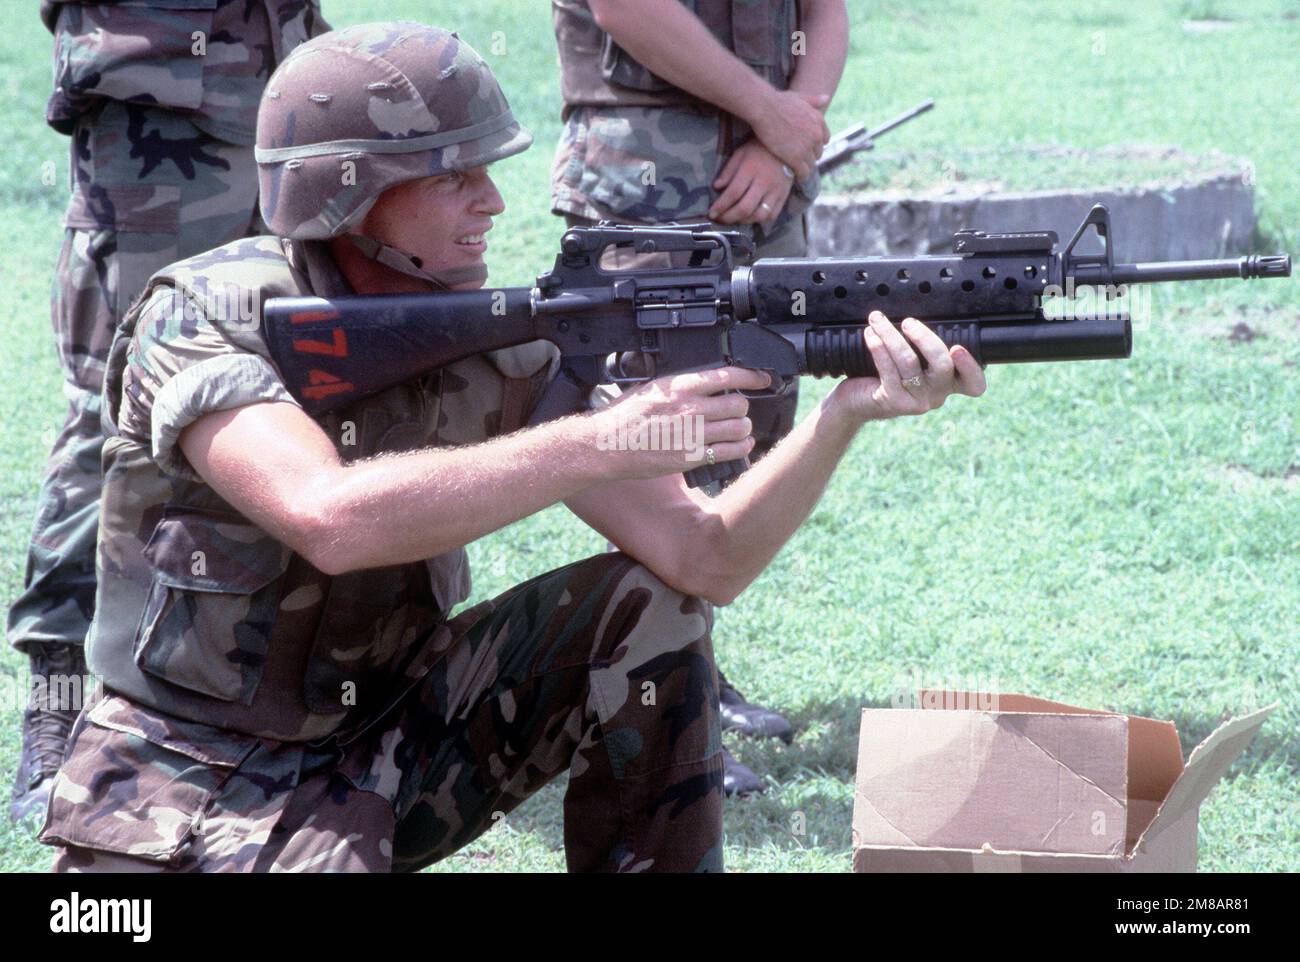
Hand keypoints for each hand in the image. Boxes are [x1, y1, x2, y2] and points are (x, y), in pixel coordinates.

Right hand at [588, 367, 771, 480]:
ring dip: (743, 428)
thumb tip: (704, 383)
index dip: (752, 377)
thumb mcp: (652, 388)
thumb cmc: (625, 416)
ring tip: (738, 429)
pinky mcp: (691, 457)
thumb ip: (680, 386)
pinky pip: (730, 451)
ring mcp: (692, 434)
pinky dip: (741, 448)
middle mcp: (690, 408)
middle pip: (739, 404)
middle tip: (737, 410)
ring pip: (740, 427)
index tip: (762, 379)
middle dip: (742, 407)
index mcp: (680, 386)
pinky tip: (740, 445)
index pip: (728, 376)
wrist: (607, 444)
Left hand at [710, 141, 793, 224]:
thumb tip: (716, 187)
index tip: (711, 213)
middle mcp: (764, 182)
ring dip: (744, 221)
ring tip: (734, 219)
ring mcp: (776, 191)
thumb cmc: (760, 149)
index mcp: (750, 169)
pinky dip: (759, 220)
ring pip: (759, 215)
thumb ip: (728, 171)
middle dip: (729, 217)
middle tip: (720, 220)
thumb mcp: (740, 154)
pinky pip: (772, 215)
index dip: (721, 206)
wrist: (788, 147)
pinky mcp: (784, 197)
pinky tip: (751, 217)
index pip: (733, 193)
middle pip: (745, 207)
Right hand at [748, 89, 830, 180]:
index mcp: (819, 121)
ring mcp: (807, 147)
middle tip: (799, 160)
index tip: (807, 148)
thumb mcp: (800, 97)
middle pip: (817, 153)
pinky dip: (800, 175)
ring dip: (804, 167)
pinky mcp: (796, 158)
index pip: (824, 139)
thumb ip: (814, 100)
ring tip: (795, 169)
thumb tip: (826, 98)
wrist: (765, 108)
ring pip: (811, 164)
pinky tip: (794, 176)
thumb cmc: (778, 101)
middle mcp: (817, 134)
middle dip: (809, 156)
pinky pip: (803, 172)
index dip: (815, 145)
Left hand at [829, 312, 986, 421]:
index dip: (972, 368)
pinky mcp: (894, 401)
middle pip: (942, 365)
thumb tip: (915, 315)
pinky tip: (870, 334)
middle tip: (908, 323)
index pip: (973, 384)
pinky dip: (878, 348)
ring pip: (909, 362)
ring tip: (877, 320)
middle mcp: (936, 395)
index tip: (958, 347)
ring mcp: (916, 400)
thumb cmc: (885, 376)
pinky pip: (888, 370)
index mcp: (948, 384)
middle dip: (925, 338)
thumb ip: (923, 347)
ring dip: (891, 335)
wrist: (856, 401)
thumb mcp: (912, 363)